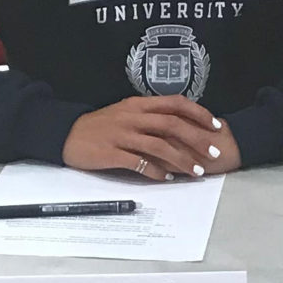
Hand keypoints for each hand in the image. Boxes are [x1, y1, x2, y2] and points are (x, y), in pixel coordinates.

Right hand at [63, 97, 239, 181]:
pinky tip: (166, 178)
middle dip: (197, 139)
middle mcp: (133, 116)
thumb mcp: (125, 112)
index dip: (198, 113)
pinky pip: (139, 163)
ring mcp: (122, 135)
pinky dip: (155, 171)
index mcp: (138, 104)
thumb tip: (178, 126)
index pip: (175, 103)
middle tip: (213, 153)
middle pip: (172, 125)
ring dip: (181, 160)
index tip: (215, 126)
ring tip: (196, 172)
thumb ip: (149, 116)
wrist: (67, 134)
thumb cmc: (99, 126)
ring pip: (159, 146)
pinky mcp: (112, 153)